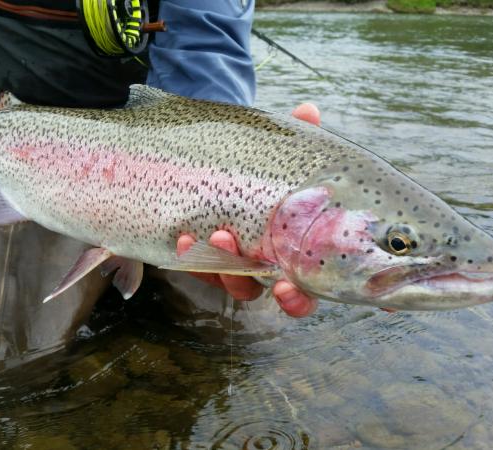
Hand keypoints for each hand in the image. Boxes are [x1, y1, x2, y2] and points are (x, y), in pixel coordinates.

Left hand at [175, 103, 321, 317]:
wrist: (218, 159)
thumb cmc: (263, 163)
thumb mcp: (279, 149)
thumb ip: (294, 134)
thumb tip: (307, 111)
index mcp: (290, 249)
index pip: (300, 289)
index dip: (296, 299)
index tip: (286, 287)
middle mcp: (260, 262)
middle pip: (258, 291)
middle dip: (250, 284)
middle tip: (245, 268)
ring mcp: (227, 260)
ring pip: (224, 278)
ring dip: (221, 264)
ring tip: (217, 236)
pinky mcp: (199, 254)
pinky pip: (195, 263)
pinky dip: (191, 253)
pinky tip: (185, 236)